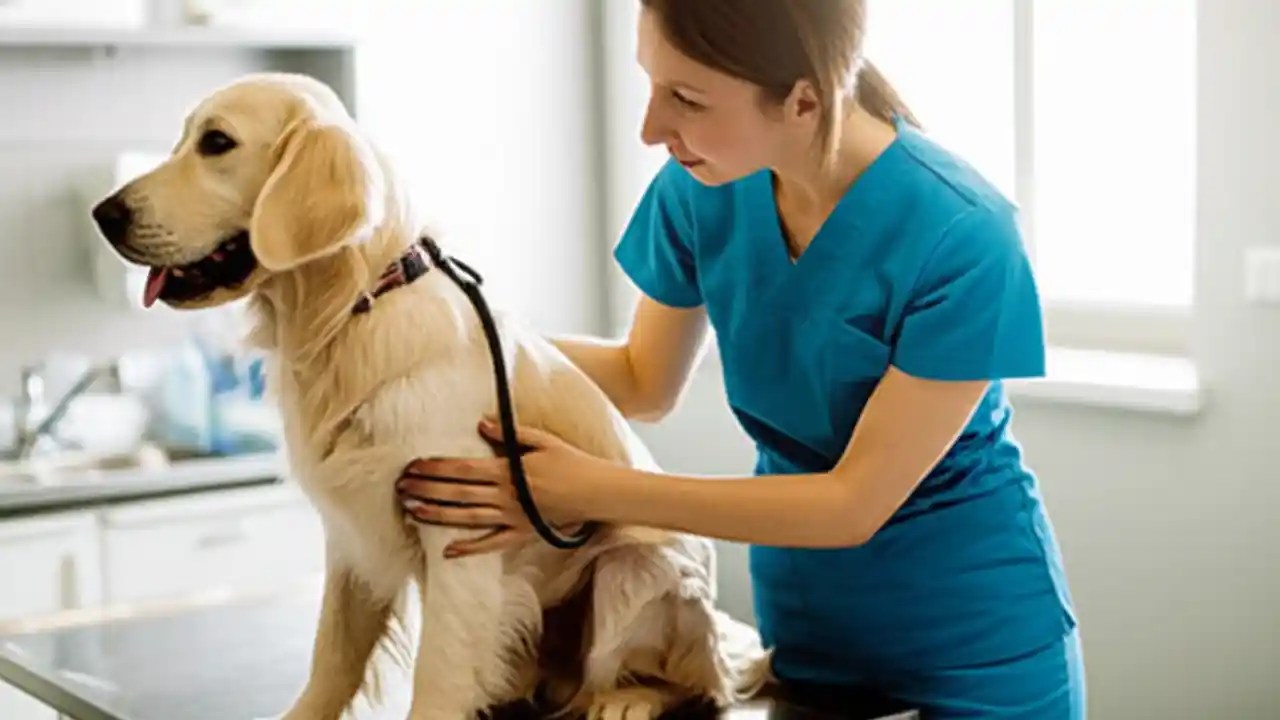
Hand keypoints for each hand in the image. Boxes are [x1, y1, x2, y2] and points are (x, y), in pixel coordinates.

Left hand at [396, 418, 609, 557]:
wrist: (598, 492)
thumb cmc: (573, 462)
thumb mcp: (544, 440)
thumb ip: (511, 434)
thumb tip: (481, 423)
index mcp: (510, 470)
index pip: (464, 468)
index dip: (437, 467)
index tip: (413, 466)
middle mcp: (507, 496)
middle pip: (459, 492)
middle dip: (428, 489)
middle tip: (401, 487)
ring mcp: (513, 517)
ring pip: (468, 517)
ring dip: (438, 515)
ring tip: (412, 512)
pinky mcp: (523, 533)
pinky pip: (492, 543)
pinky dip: (469, 548)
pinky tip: (447, 551)